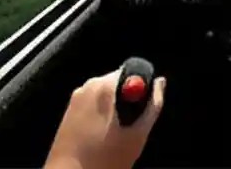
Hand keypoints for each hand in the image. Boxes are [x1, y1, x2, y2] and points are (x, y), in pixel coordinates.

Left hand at [44, 69, 165, 168]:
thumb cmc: (101, 161)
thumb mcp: (136, 135)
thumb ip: (152, 106)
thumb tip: (160, 83)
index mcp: (103, 87)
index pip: (134, 71)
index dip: (143, 89)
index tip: (141, 110)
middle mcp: (88, 86)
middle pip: (120, 81)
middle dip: (129, 100)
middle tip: (129, 126)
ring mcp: (77, 97)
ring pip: (108, 94)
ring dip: (116, 109)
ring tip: (114, 135)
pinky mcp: (70, 109)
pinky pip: (95, 103)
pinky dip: (103, 115)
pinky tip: (102, 136)